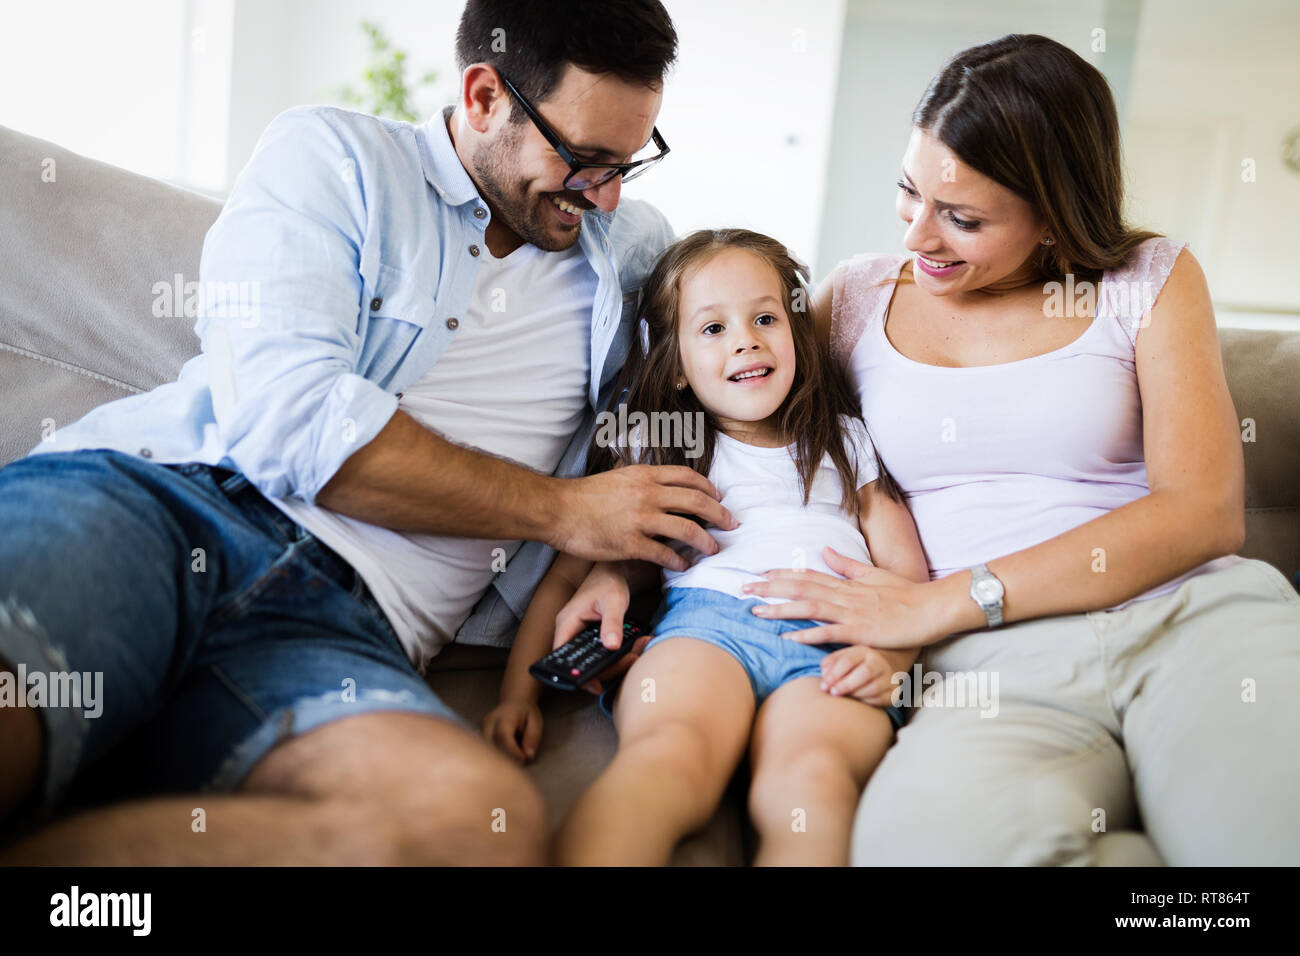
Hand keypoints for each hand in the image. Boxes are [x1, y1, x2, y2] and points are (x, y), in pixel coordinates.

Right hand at [482, 699, 543, 763]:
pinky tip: (506, 754)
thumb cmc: (526, 713)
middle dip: (507, 758)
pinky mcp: (480, 735)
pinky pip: (486, 750)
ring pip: (487, 751)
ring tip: (514, 755)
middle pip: (492, 746)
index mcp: (504, 716)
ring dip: (501, 758)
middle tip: (521, 759)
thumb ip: (532, 738)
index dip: (513, 752)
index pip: (502, 736)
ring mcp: (481, 729)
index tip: (524, 759)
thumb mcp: (536, 722)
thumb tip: (527, 756)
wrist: (514, 703)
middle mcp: (489, 722)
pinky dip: (496, 756)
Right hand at [550, 465, 736, 569]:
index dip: (709, 488)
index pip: (688, 478)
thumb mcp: (619, 477)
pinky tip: (684, 566)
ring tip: (713, 549)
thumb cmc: (585, 496)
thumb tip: (662, 487)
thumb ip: (643, 481)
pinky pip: (664, 554)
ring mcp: (640, 519)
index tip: (719, 498)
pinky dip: (679, 561)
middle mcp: (647, 494)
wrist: (558, 510)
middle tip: (731, 525)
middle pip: (697, 502)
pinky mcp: (631, 544)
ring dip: (706, 541)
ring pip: (687, 529)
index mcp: (645, 476)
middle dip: (719, 515)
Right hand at [553, 561, 653, 694]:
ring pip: (595, 659)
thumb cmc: (609, 581)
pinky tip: (636, 646)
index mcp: (567, 623)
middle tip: (631, 660)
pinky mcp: (592, 636)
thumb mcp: (614, 601)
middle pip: (583, 663)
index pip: (563, 658)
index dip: (576, 676)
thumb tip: (611, 646)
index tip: (596, 686)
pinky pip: (602, 652)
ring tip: (638, 650)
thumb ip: (612, 623)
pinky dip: (619, 653)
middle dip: (608, 667)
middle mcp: (570, 631)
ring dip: (617, 661)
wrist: (614, 570)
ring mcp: (581, 634)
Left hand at [742, 547, 945, 648]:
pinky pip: (829, 632)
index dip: (781, 574)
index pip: (807, 575)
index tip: (758, 573)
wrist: (932, 608)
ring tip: (755, 612)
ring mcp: (852, 612)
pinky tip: (787, 638)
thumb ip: (848, 565)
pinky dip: (806, 634)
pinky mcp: (861, 630)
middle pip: (800, 587)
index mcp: (847, 583)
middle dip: (770, 588)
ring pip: (808, 607)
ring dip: (780, 609)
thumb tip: (825, 550)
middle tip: (743, 588)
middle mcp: (844, 594)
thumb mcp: (874, 575)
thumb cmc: (907, 595)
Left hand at [820, 645, 916, 705]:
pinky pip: (880, 700)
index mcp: (864, 651)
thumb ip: (830, 663)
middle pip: (864, 673)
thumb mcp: (842, 657)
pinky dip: (866, 701)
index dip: (834, 674)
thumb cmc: (855, 664)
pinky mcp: (895, 692)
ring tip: (843, 696)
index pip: (848, 660)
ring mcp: (890, 677)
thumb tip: (824, 674)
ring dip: (855, 694)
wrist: (883, 667)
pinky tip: (856, 700)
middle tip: (833, 693)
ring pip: (873, 688)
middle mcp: (880, 662)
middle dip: (845, 685)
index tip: (823, 685)